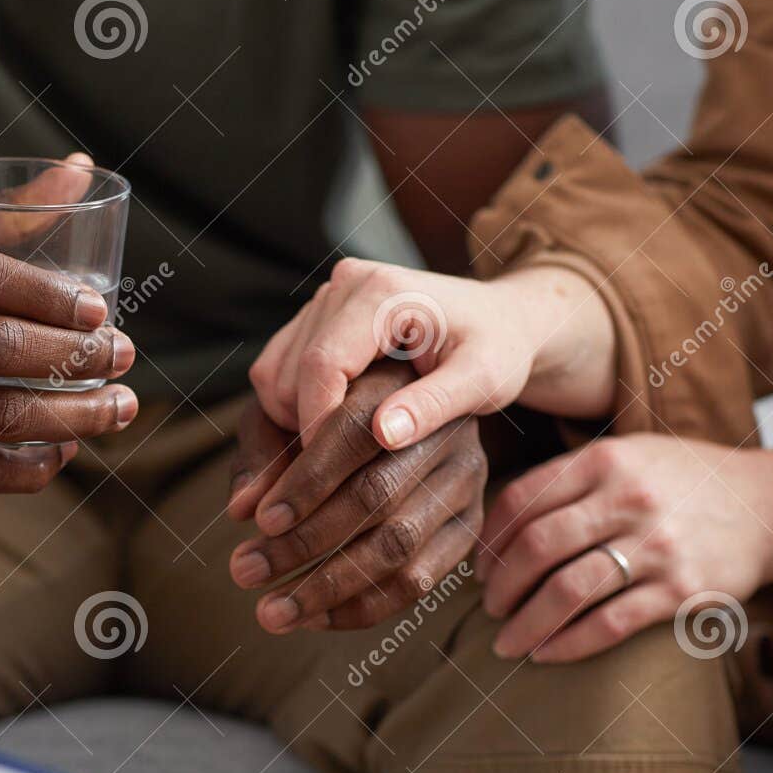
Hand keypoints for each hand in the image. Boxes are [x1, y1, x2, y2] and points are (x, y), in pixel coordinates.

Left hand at [228, 361, 485, 631]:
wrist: (403, 413)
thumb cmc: (325, 410)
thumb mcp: (287, 410)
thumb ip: (262, 451)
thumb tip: (242, 509)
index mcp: (396, 387)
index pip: (353, 433)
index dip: (306, 482)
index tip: (260, 522)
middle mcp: (442, 432)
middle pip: (376, 496)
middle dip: (303, 543)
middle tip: (244, 572)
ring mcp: (463, 482)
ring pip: (398, 546)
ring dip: (327, 587)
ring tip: (270, 613)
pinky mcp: (467, 528)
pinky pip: (418, 583)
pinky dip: (360, 608)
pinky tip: (312, 618)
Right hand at [248, 258, 615, 448]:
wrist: (499, 319)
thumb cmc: (498, 350)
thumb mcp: (484, 381)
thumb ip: (436, 405)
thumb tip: (384, 436)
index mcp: (382, 293)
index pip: (323, 365)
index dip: (317, 426)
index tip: (325, 480)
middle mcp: (345, 285)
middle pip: (288, 372)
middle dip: (298, 433)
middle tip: (321, 487)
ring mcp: (326, 299)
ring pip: (274, 375)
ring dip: (289, 426)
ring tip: (324, 469)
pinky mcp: (317, 318)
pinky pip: (279, 372)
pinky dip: (290, 413)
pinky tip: (322, 445)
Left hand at [478, 434, 772, 661]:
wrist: (769, 505)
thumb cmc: (683, 481)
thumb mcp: (627, 455)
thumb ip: (569, 480)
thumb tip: (498, 526)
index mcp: (605, 461)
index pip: (522, 501)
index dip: (489, 541)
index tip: (479, 568)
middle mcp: (628, 499)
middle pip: (536, 548)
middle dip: (501, 587)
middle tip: (489, 608)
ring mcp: (656, 546)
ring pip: (566, 591)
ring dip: (525, 623)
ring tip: (507, 641)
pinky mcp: (681, 590)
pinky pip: (609, 624)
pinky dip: (567, 643)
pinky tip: (546, 653)